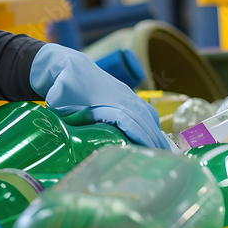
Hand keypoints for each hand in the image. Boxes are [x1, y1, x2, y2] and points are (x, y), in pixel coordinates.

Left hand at [30, 43, 168, 148]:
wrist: (72, 66)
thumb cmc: (63, 88)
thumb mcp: (59, 102)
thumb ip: (65, 117)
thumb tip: (70, 137)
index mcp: (104, 100)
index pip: (126, 119)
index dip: (138, 134)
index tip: (148, 150)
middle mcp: (120, 96)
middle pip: (141, 118)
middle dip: (153, 139)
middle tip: (165, 161)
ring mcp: (126, 95)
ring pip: (147, 114)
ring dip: (157, 134)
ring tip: (168, 155)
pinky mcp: (128, 96)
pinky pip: (146, 111)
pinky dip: (154, 125)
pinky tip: (160, 140)